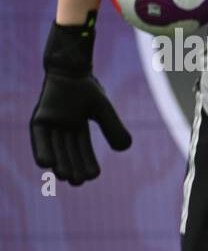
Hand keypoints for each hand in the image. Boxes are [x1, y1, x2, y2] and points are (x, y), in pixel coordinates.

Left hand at [30, 11, 131, 185]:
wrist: (73, 68)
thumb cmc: (87, 87)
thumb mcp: (103, 111)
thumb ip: (113, 128)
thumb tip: (124, 149)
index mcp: (77, 126)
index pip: (82, 150)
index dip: (87, 163)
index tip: (93, 176)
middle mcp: (62, 127)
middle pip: (68, 152)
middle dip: (73, 167)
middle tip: (78, 182)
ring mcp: (51, 123)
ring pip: (54, 148)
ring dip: (59, 163)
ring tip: (65, 177)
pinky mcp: (40, 118)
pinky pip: (39, 138)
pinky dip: (42, 150)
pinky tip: (46, 165)